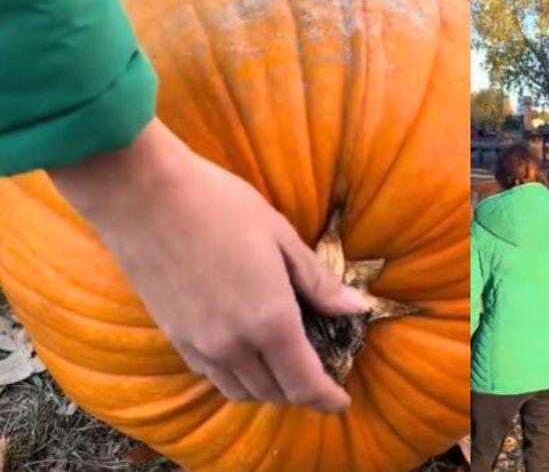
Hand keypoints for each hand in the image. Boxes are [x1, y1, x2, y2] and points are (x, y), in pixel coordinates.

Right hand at [48, 119, 365, 409]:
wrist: (143, 197)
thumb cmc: (220, 205)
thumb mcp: (281, 236)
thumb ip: (318, 281)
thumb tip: (355, 308)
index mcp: (269, 320)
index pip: (305, 382)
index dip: (327, 398)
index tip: (342, 402)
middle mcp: (233, 344)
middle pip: (275, 392)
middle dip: (303, 391)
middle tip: (321, 373)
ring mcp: (199, 344)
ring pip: (242, 390)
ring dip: (270, 388)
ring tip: (288, 367)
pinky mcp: (174, 337)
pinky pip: (214, 375)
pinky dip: (238, 377)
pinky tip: (249, 353)